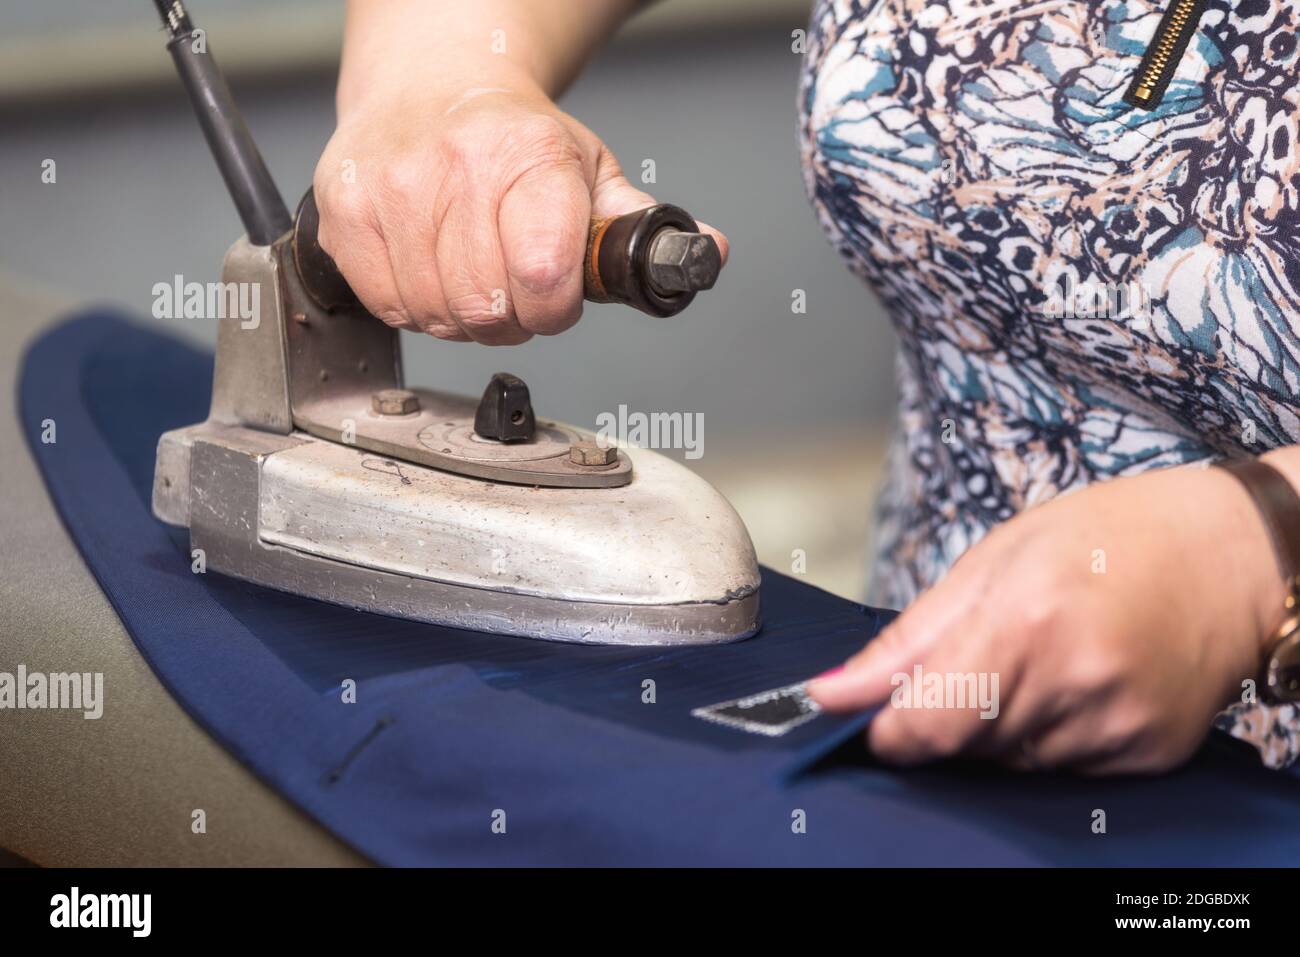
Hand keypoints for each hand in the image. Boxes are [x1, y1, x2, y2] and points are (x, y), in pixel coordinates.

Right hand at [314, 85, 725, 344]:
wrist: (428, 86)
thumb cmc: (513, 137)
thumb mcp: (588, 169)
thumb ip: (638, 224)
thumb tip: (707, 253)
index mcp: (530, 155)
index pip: (545, 274)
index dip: (555, 307)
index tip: (556, 294)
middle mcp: (456, 166)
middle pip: (487, 309)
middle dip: (510, 316)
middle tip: (512, 285)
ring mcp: (392, 189)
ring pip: (436, 316)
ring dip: (461, 315)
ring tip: (470, 272)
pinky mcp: (345, 213)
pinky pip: (388, 307)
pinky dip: (413, 306)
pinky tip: (429, 268)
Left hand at [809, 463, 1284, 773]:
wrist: (1232, 553)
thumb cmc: (1107, 536)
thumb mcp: (992, 559)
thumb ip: (908, 639)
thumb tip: (831, 694)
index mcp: (1023, 621)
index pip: (925, 726)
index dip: (890, 731)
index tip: (880, 718)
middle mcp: (1074, 682)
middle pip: (963, 745)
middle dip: (951, 712)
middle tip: (990, 650)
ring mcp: (1117, 724)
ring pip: (1009, 761)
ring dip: (1001, 724)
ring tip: (1044, 655)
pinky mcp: (1148, 752)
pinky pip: (1062, 768)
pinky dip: (1051, 734)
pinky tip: (1080, 680)